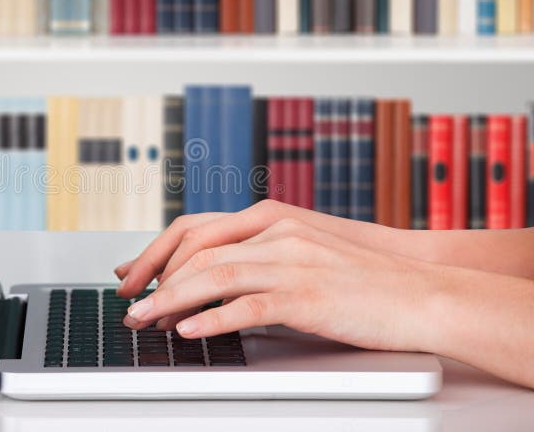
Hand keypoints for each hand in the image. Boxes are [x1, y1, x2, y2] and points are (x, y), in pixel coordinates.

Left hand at [121, 217, 441, 352]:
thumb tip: (212, 275)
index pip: (195, 228)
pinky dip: (213, 317)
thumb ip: (258, 253)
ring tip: (144, 321)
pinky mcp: (308, 294)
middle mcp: (275, 232)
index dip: (156, 251)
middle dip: (153, 277)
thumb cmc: (360, 273)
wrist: (419, 286)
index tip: (130, 273)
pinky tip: (190, 330)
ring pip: (213, 274)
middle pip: (195, 250)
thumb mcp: (302, 248)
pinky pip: (249, 305)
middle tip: (128, 303)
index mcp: (270, 217)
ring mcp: (291, 260)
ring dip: (170, 299)